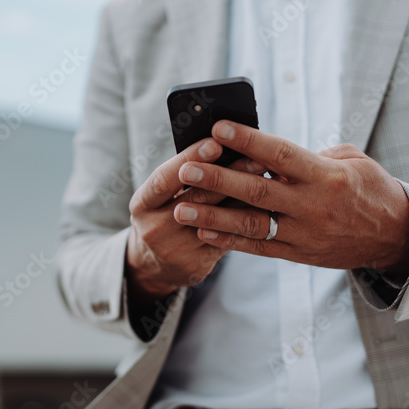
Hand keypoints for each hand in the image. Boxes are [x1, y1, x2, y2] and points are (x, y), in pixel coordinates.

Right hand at [126, 139, 267, 302]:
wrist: (153, 265)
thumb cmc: (163, 216)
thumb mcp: (160, 198)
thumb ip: (182, 177)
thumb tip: (222, 145)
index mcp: (142, 205)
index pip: (164, 179)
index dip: (189, 159)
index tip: (216, 143)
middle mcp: (154, 229)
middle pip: (196, 198)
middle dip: (229, 174)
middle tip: (256, 156)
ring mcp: (174, 250)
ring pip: (217, 220)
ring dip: (244, 198)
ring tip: (266, 179)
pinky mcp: (195, 265)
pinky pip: (227, 239)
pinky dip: (247, 220)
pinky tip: (265, 206)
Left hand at [172, 121, 408, 276]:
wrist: (395, 236)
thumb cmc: (370, 188)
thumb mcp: (350, 160)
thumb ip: (309, 156)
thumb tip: (267, 151)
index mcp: (326, 175)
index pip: (280, 154)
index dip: (248, 141)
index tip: (217, 129)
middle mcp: (313, 206)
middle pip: (258, 191)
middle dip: (219, 180)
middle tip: (185, 171)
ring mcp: (304, 233)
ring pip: (252, 225)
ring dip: (214, 217)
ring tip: (182, 209)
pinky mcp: (299, 254)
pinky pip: (259, 248)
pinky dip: (229, 241)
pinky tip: (203, 232)